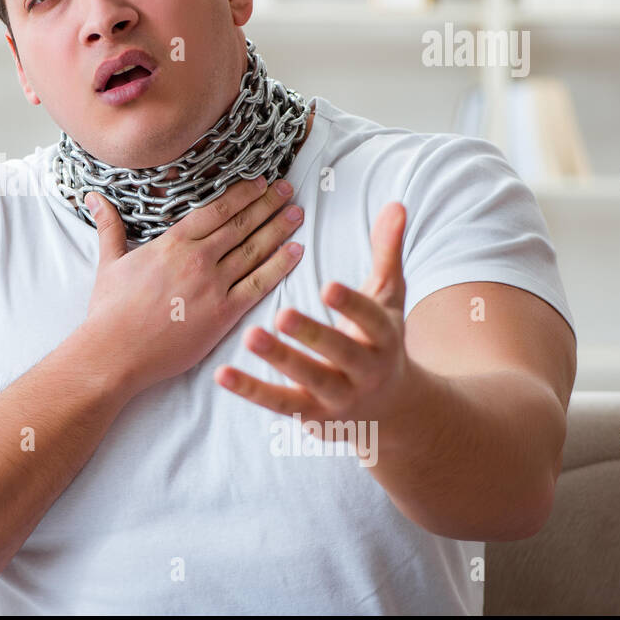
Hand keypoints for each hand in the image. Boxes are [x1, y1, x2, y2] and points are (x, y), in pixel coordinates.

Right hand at [81, 175, 304, 399]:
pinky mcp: (224, 314)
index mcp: (172, 243)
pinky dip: (280, 266)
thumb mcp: (109, 262)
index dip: (242, 194)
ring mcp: (213, 286)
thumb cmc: (109, 310)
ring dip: (279, 229)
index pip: (216, 209)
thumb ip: (109, 226)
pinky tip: (296, 251)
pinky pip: (260, 284)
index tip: (260, 182)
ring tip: (297, 214)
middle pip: (241, 224)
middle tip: (288, 189)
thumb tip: (93, 197)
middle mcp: (197, 259)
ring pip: (254, 250)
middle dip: (267, 204)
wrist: (115, 352)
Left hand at [214, 201, 414, 432]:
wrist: (391, 411)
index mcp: (383, 338)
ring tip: (250, 336)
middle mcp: (365, 371)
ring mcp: (337, 397)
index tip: (327, 286)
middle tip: (282, 314)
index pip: (370, 320)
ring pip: (308, 380)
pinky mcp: (309, 415)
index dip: (351, 305)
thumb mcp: (388, 299)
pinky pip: (278, 403)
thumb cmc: (381, 340)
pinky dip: (250, 390)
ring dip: (279, 360)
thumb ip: (387, 253)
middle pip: (339, 352)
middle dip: (313, 336)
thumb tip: (396, 204)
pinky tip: (222, 374)